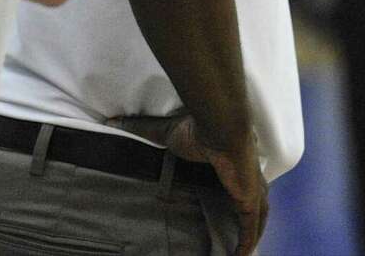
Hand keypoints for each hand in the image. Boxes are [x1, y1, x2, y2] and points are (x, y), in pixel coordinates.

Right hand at [137, 114, 268, 255]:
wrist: (219, 127)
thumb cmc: (195, 130)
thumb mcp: (165, 134)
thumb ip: (143, 132)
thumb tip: (111, 122)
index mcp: (229, 164)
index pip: (231, 187)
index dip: (227, 201)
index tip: (215, 212)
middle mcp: (246, 179)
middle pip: (248, 208)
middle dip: (241, 223)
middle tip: (227, 241)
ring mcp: (251, 191)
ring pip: (253, 222)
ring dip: (245, 238)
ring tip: (233, 253)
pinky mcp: (250, 202)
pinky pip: (250, 230)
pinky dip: (246, 245)